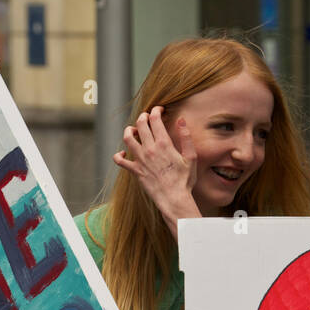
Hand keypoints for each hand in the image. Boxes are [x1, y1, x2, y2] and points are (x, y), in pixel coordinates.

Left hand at [114, 106, 201, 233]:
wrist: (173, 199)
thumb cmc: (184, 180)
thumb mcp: (191, 157)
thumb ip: (186, 137)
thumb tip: (181, 120)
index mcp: (164, 144)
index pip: (155, 119)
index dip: (156, 110)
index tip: (159, 110)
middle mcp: (150, 149)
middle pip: (140, 124)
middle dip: (143, 116)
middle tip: (147, 117)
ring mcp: (140, 159)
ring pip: (128, 138)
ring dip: (129, 130)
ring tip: (133, 130)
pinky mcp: (135, 170)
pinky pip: (120, 161)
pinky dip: (119, 155)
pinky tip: (123, 153)